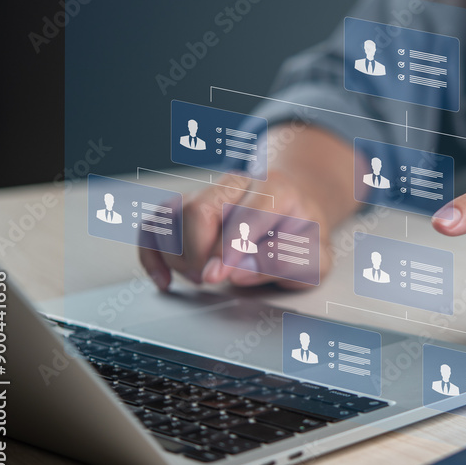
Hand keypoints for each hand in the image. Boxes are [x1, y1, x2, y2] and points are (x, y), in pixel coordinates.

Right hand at [139, 169, 331, 289]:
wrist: (296, 213)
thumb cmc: (302, 237)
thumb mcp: (314, 258)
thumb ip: (285, 263)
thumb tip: (240, 272)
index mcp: (278, 191)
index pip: (246, 216)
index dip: (227, 248)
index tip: (215, 277)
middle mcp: (239, 184)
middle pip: (198, 209)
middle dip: (196, 252)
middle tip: (211, 279)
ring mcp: (209, 192)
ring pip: (171, 216)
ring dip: (177, 256)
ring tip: (202, 275)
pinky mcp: (186, 206)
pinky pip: (153, 225)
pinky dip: (151, 255)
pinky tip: (165, 280)